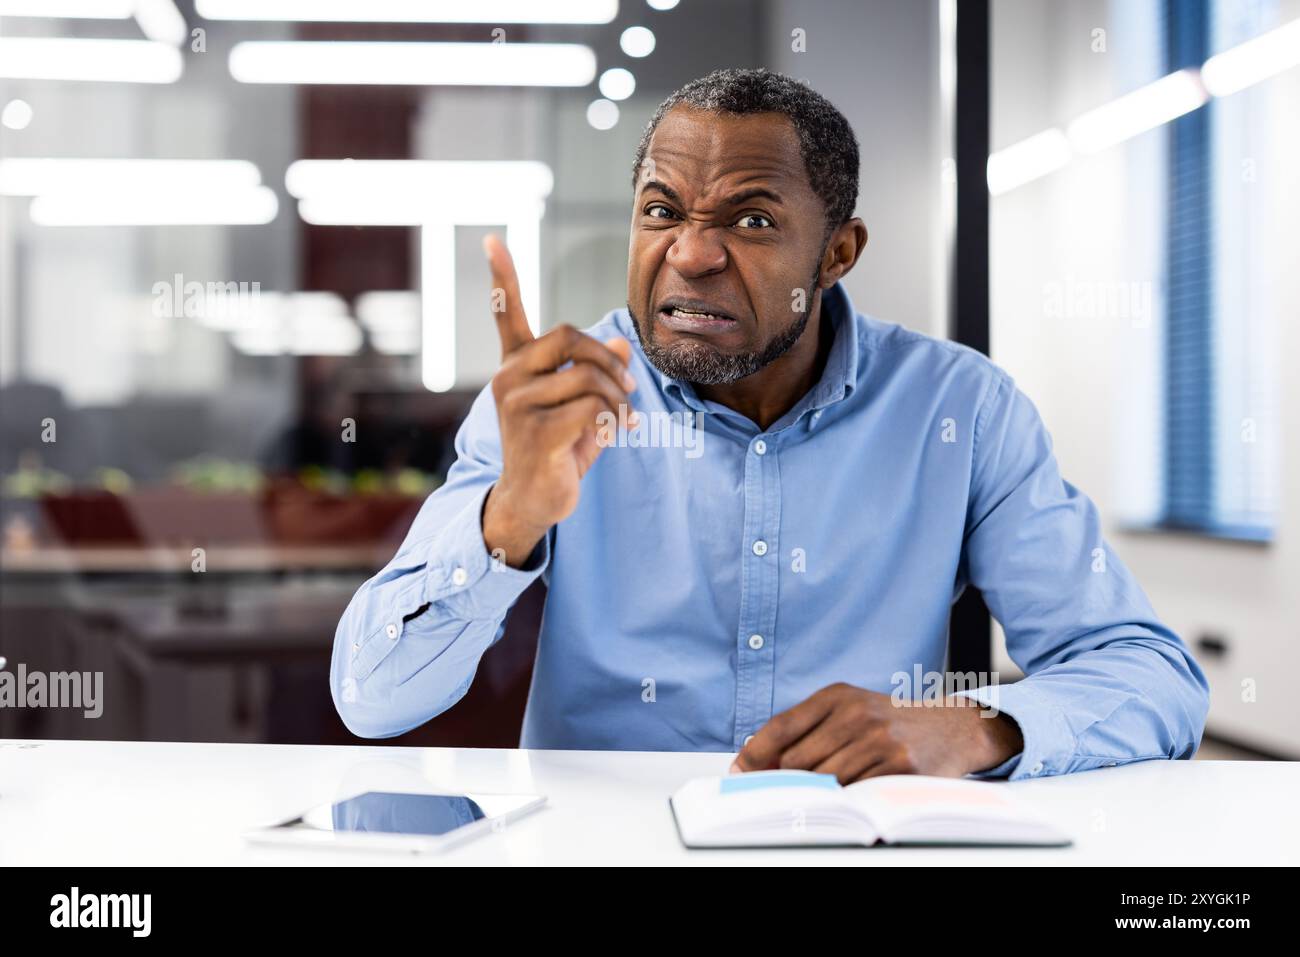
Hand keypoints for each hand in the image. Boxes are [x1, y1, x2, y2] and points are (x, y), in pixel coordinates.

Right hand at [481, 234, 636, 566]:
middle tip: (627, 390)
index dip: (503, 277)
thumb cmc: (557, 450)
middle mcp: (509, 378)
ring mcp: (518, 404)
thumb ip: (598, 374)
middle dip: (609, 361)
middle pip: (571, 337)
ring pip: (588, 375)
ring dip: (619, 399)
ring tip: (624, 420)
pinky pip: (591, 407)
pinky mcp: (535, 432)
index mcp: (516, 367)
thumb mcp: (582, 407)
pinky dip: (614, 421)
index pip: (507, 314)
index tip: (493, 239)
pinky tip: (611, 436)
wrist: (534, 501)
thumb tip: (623, 344)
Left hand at [731, 682, 1023, 782]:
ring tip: (814, 801)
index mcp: (838, 696)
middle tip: (775, 795)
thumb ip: (806, 729)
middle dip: (783, 782)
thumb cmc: (890, 722)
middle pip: (797, 761)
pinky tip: (843, 804)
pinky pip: (854, 794)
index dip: (755, 754)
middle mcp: (857, 714)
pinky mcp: (899, 768)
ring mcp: (880, 741)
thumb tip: (756, 761)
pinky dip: (842, 803)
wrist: (953, 727)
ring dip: (814, 796)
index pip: (781, 726)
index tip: (739, 772)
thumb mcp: (849, 710)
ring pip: (823, 781)